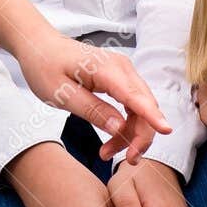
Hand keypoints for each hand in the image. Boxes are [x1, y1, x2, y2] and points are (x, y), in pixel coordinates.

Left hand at [13, 32, 170, 163]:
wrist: (40, 45)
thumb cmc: (46, 66)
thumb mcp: (62, 94)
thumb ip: (92, 110)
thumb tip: (119, 127)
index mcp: (107, 69)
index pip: (135, 96)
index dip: (152, 116)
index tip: (166, 131)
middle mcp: (122, 68)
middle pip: (145, 106)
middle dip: (141, 136)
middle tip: (127, 160)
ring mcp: (124, 72)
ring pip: (141, 108)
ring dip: (132, 133)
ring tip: (108, 153)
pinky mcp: (121, 79)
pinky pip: (133, 105)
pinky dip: (127, 124)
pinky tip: (114, 138)